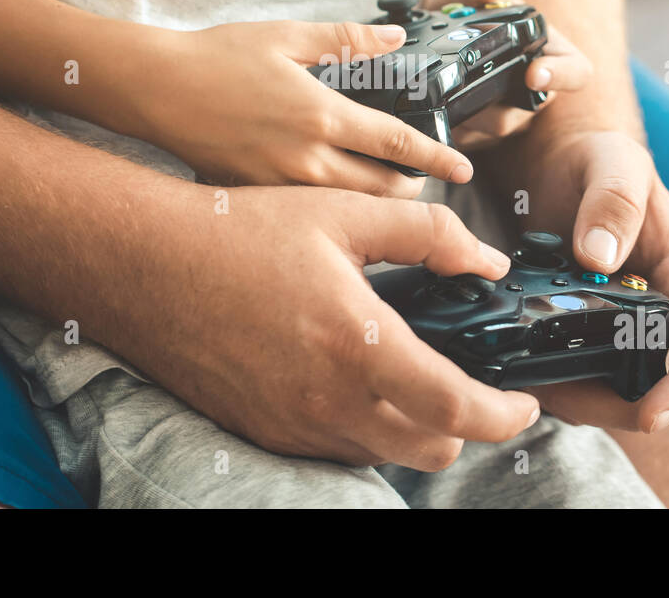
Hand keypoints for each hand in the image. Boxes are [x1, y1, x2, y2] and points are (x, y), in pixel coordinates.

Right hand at [106, 19, 477, 196]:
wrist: (155, 88)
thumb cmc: (216, 57)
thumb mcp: (287, 36)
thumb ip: (347, 39)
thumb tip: (394, 38)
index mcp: (321, 115)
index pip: (397, 143)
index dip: (438, 157)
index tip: (464, 167)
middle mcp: (306, 158)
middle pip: (380, 188)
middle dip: (411, 188)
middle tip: (423, 178)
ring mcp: (279, 183)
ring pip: (346, 205)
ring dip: (373, 199)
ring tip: (384, 185)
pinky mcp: (255, 195)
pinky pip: (307, 208)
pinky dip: (330, 205)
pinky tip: (331, 193)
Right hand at [129, 186, 541, 468]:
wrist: (145, 267)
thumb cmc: (236, 234)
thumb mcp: (340, 214)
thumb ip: (426, 235)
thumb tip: (485, 259)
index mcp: (357, 344)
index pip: (457, 410)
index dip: (505, 415)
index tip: (523, 403)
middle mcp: (328, 399)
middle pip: (433, 450)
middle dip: (465, 425)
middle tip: (468, 383)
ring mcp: (293, 424)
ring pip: (386, 454)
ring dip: (415, 427)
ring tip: (410, 374)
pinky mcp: (265, 432)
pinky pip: (336, 450)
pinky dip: (364, 428)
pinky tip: (354, 379)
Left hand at [423, 0, 590, 150]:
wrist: (423, 31)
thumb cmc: (457, 7)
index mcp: (544, 47)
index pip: (577, 71)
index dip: (562, 76)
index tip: (534, 75)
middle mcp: (531, 84)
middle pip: (530, 108)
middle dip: (497, 102)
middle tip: (462, 89)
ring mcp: (508, 111)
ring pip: (498, 127)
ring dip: (469, 112)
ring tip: (439, 91)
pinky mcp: (480, 130)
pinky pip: (470, 139)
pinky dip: (450, 123)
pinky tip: (432, 107)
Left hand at [503, 130, 668, 432]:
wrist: (564, 165)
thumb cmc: (600, 160)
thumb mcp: (610, 162)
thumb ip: (613, 200)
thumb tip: (600, 258)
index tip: (656, 413)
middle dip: (626, 407)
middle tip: (566, 401)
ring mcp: (637, 329)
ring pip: (629, 392)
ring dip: (588, 403)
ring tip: (539, 388)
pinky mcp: (600, 339)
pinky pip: (593, 380)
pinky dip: (565, 388)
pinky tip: (530, 377)